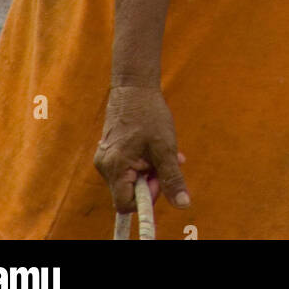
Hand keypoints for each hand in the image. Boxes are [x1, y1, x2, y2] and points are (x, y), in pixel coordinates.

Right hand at [94, 85, 190, 214]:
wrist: (134, 84)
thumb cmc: (149, 113)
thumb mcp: (165, 147)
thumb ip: (172, 178)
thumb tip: (183, 204)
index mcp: (115, 167)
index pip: (125, 204)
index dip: (146, 197)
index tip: (159, 178)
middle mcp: (105, 166)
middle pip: (128, 192)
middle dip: (151, 181)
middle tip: (166, 161)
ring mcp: (105, 157)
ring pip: (130, 179)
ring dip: (149, 170)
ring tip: (163, 150)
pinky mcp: (109, 150)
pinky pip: (127, 167)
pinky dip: (143, 162)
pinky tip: (155, 146)